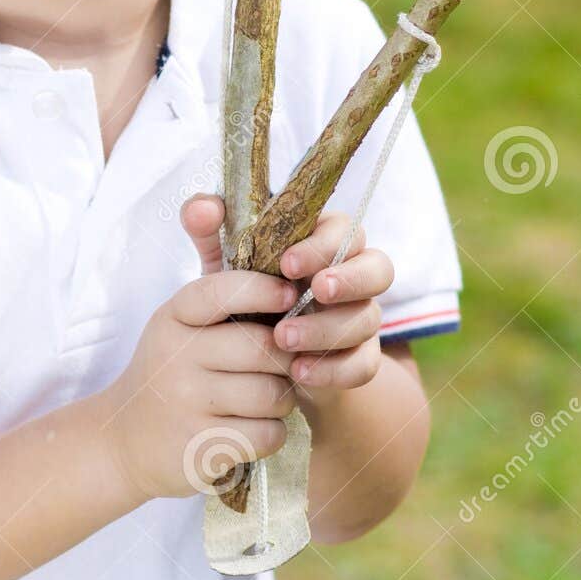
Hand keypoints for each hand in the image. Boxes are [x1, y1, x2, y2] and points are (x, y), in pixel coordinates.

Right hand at [93, 199, 300, 504]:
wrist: (124, 441)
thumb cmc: (171, 373)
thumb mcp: (181, 326)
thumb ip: (224, 297)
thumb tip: (289, 272)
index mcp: (173, 317)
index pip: (223, 291)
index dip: (264, 290)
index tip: (289, 297)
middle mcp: (175, 356)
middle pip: (263, 347)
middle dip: (285, 358)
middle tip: (281, 365)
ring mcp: (185, 403)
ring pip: (272, 393)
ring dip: (282, 399)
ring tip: (265, 399)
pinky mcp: (199, 446)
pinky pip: (268, 434)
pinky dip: (272, 433)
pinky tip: (254, 429)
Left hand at [180, 196, 394, 397]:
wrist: (251, 355)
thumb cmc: (244, 292)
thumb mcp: (223, 262)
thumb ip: (209, 230)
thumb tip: (201, 208)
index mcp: (324, 241)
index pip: (344, 228)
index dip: (323, 243)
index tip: (287, 262)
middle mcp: (351, 275)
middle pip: (379, 267)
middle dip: (350, 279)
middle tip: (316, 292)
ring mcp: (360, 316)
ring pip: (369, 318)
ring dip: (328, 329)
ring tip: (284, 339)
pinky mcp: (360, 357)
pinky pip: (365, 364)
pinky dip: (334, 369)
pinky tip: (299, 371)